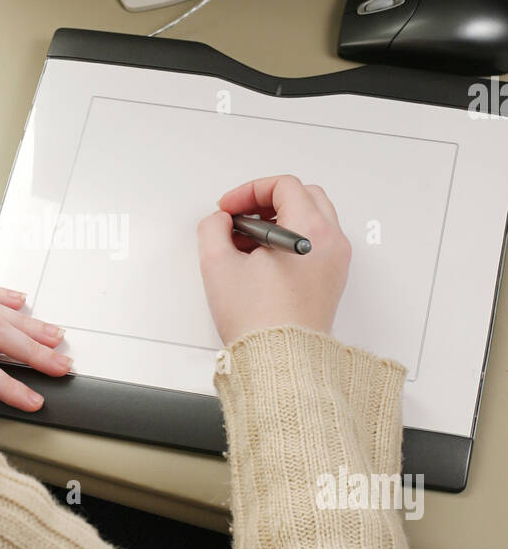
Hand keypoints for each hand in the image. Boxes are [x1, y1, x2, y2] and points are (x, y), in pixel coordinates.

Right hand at [197, 175, 351, 346]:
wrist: (280, 362)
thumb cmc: (260, 321)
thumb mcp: (218, 264)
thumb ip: (213, 228)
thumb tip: (220, 222)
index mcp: (311, 230)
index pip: (284, 186)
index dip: (248, 191)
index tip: (229, 208)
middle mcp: (331, 243)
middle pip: (303, 197)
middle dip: (266, 202)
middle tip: (240, 217)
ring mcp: (335, 263)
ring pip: (310, 220)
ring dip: (277, 221)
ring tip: (246, 243)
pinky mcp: (331, 282)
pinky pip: (313, 245)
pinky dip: (288, 241)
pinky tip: (261, 261)